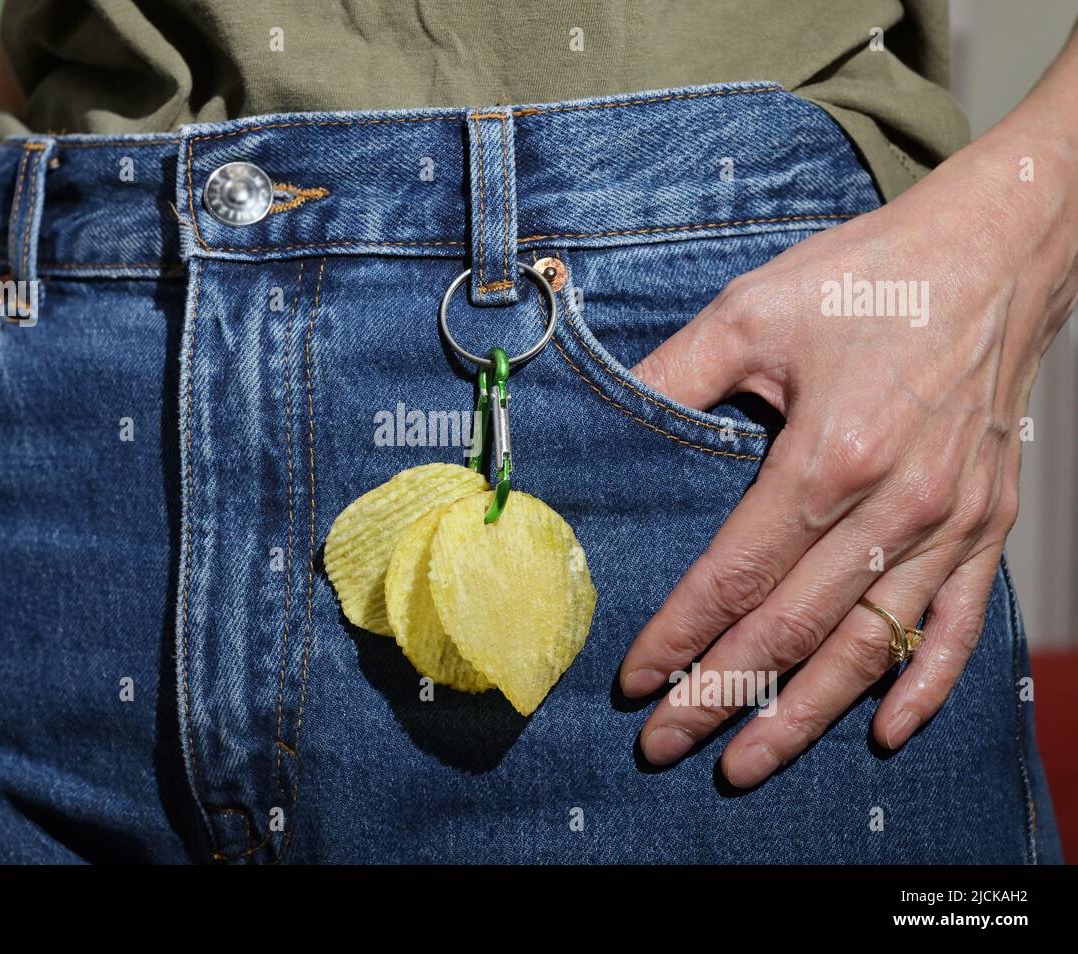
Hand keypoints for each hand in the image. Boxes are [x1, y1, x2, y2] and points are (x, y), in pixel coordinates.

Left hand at [618, 101, 1077, 786]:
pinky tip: (883, 730)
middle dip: (723, 695)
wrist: (1000, 253)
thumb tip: (607, 415)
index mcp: (830, 455)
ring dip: (806, 713)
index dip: (679, 635)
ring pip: (869, 646)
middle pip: (794, 628)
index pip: (736, 575)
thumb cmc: (871, 277)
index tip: (636, 682)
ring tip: (749, 763)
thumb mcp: (753, 310)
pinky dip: (923, 684)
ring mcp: (950, 523)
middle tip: (668, 746)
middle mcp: (895, 505)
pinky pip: (960, 626)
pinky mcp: (987, 525)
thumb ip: (674, 373)